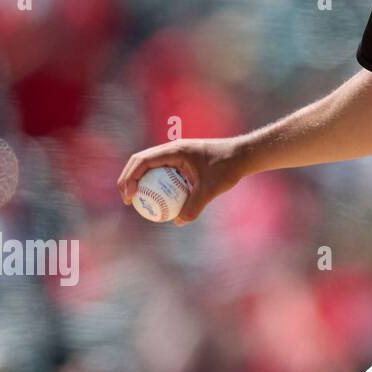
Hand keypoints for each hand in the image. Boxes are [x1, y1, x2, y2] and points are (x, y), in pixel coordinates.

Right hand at [117, 137, 244, 225]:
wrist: (243, 155)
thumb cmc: (228, 168)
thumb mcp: (211, 189)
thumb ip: (194, 206)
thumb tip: (178, 222)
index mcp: (174, 150)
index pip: (142, 161)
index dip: (130, 178)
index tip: (130, 197)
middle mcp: (172, 149)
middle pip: (141, 161)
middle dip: (129, 179)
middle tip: (128, 200)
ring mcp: (177, 153)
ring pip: (151, 165)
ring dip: (141, 180)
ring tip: (138, 201)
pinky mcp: (183, 160)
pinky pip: (164, 170)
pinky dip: (157, 182)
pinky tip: (159, 200)